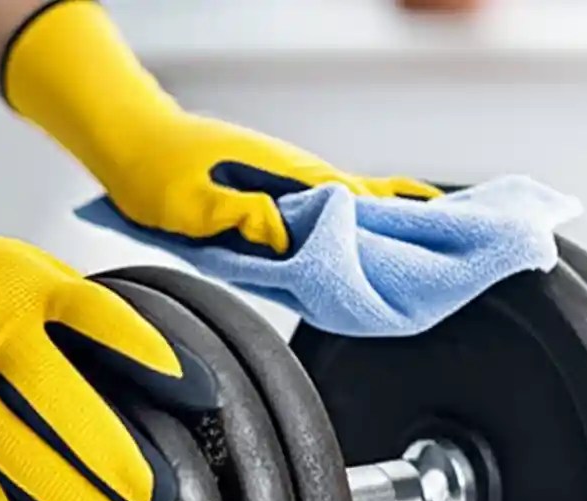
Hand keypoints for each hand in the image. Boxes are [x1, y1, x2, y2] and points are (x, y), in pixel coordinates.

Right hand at [0, 135, 215, 500]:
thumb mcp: (46, 275)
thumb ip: (98, 317)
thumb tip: (172, 368)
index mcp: (32, 293)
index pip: (103, 322)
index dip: (157, 359)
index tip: (203, 393)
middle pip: (55, 401)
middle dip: (111, 455)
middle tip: (155, 492)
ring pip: (15, 454)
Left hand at [99, 111, 442, 253]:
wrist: (134, 147)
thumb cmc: (158, 175)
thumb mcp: (190, 205)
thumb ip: (238, 219)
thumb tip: (286, 236)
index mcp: (291, 181)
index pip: (364, 201)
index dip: (404, 218)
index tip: (442, 236)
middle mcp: (303, 182)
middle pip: (374, 208)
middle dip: (412, 229)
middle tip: (452, 261)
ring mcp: (295, 190)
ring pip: (356, 215)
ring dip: (389, 236)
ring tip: (427, 267)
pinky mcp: (283, 201)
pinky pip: (332, 221)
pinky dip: (358, 236)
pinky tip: (370, 259)